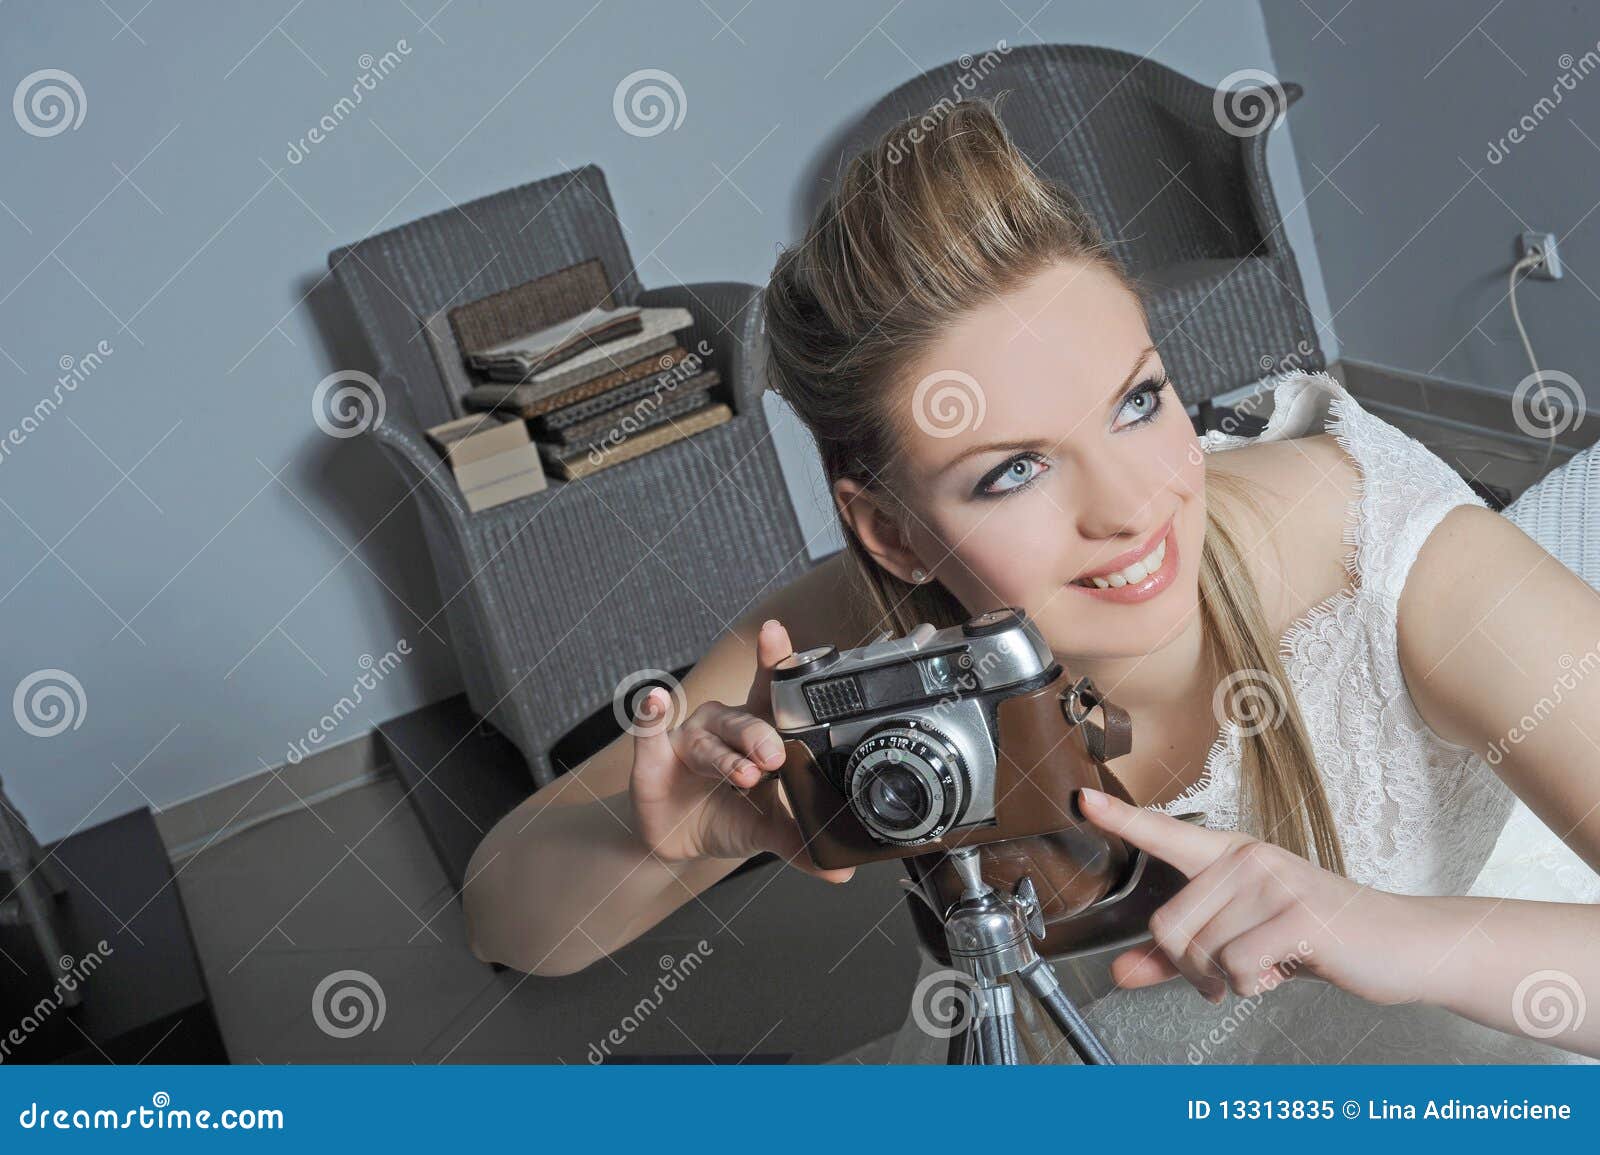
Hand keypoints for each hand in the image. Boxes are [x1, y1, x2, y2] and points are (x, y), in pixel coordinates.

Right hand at [627, 620, 855, 883]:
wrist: (677, 843)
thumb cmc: (727, 818)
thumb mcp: (765, 831)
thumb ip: (799, 843)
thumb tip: (841, 870)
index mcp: (758, 733)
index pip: (772, 692)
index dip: (778, 662)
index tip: (779, 634)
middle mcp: (724, 727)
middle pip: (745, 720)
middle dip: (761, 737)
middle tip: (776, 757)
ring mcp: (688, 739)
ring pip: (709, 737)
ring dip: (726, 754)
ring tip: (744, 773)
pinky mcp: (653, 758)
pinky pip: (649, 731)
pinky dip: (650, 715)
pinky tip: (655, 700)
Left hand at [1076, 786, 1438, 1006]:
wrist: (1401, 945)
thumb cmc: (1316, 938)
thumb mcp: (1241, 943)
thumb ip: (1175, 959)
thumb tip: (1119, 973)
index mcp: (1229, 856)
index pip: (1165, 834)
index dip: (1121, 820)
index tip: (1081, 799)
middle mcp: (1246, 860)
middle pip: (1168, 926)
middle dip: (1191, 968)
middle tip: (1229, 974)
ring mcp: (1272, 882)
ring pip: (1204, 951)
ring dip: (1228, 980)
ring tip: (1266, 966)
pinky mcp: (1296, 914)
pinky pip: (1237, 966)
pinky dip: (1253, 985)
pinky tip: (1282, 970)